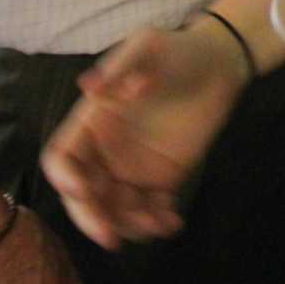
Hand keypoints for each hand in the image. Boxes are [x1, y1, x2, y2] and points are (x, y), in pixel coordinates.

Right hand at [40, 24, 249, 249]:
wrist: (222, 63)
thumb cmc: (179, 50)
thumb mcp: (147, 47)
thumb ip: (120, 68)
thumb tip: (88, 86)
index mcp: (91, 123)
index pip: (62, 158)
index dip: (65, 178)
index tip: (84, 190)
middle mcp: (106, 152)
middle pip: (83, 196)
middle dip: (93, 218)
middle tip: (112, 236)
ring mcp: (132, 169)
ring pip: (116, 210)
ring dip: (129, 226)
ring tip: (158, 224)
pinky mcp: (162, 179)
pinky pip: (150, 210)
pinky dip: (156, 222)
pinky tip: (172, 222)